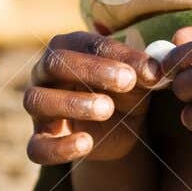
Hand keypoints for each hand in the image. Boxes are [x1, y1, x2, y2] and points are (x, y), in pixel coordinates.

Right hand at [23, 31, 161, 165]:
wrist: (119, 129)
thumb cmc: (124, 91)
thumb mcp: (138, 80)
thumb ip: (144, 72)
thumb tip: (154, 69)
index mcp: (69, 47)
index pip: (84, 43)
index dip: (113, 54)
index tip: (142, 69)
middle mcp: (45, 73)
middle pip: (54, 62)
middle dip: (91, 70)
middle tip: (126, 81)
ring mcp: (38, 107)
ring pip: (37, 99)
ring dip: (72, 103)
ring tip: (107, 109)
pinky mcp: (39, 140)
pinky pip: (37, 146)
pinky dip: (58, 147)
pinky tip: (85, 144)